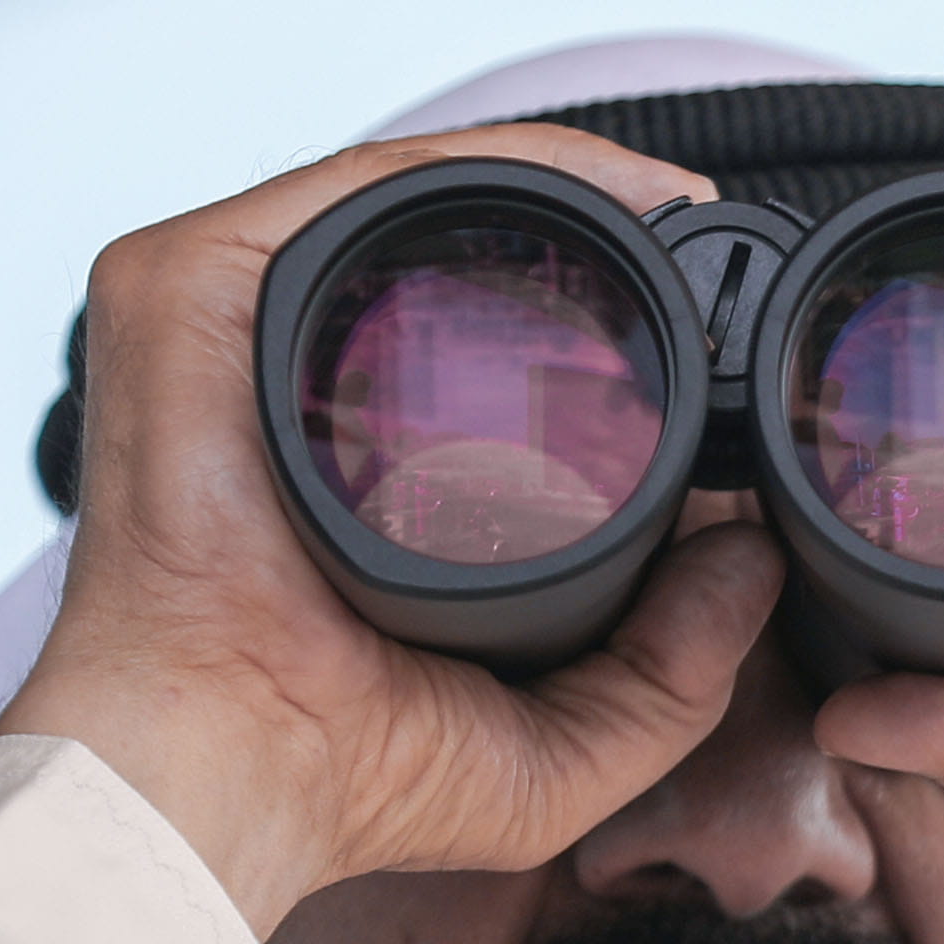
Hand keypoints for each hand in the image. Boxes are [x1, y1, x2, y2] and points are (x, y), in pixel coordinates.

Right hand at [0, 126, 783, 932]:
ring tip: (680, 211)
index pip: (480, 349)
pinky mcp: (186, 284)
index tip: (723, 334)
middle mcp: (283, 378)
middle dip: (596, 237)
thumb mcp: (565, 743)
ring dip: (564, 187)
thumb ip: (675, 668)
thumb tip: (758, 560)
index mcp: (347, 463)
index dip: (607, 320)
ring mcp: (229, 321)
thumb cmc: (351, 776)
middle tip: (717, 254)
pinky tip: (597, 187)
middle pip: (454, 259)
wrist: (229, 766)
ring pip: (417, 205)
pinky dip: (486, 168)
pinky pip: (361, 188)